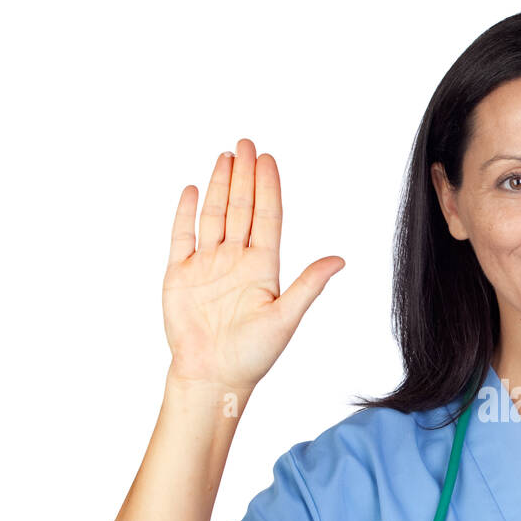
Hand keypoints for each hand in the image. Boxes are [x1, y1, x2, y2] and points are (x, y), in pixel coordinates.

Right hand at [162, 138, 343, 392]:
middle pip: (242, 208)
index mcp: (263, 268)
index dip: (267, 187)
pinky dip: (185, 213)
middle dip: (244, 175)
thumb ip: (308, 285)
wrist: (212, 377)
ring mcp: (207, 265)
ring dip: (220, 186)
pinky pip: (182, 236)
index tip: (267, 159)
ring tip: (224, 157)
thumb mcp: (285, 318)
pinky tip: (192, 190)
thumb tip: (340, 259)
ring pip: (215, 215)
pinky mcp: (180, 274)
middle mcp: (236, 261)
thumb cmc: (252, 355)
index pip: (267, 217)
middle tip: (246, 143)